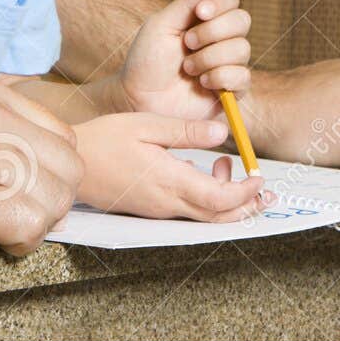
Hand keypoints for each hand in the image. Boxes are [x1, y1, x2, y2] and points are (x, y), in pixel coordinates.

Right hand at [0, 75, 84, 255]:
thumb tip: (32, 161)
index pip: (61, 136)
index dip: (49, 174)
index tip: (26, 193)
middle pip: (68, 168)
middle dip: (50, 200)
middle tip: (18, 218)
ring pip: (55, 200)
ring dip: (35, 224)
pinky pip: (28, 226)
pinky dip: (18, 244)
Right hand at [73, 113, 269, 219]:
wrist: (73, 163)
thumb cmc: (104, 139)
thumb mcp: (144, 125)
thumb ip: (185, 131)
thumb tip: (222, 132)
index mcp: (168, 180)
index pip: (220, 198)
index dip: (246, 192)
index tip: (259, 177)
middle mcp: (167, 201)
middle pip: (219, 216)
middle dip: (248, 205)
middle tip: (266, 192)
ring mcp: (159, 208)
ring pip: (205, 215)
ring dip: (227, 199)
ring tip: (228, 166)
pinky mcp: (151, 208)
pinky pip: (188, 210)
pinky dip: (206, 197)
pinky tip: (201, 170)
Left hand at [115, 0, 250, 119]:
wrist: (140, 98)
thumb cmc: (146, 60)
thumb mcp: (161, 25)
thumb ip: (187, 3)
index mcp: (204, 19)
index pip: (230, 0)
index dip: (220, 3)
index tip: (200, 12)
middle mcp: (220, 39)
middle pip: (242, 20)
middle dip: (213, 31)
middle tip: (188, 42)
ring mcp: (228, 64)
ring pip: (242, 49)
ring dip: (209, 57)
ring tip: (187, 68)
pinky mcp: (233, 91)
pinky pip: (243, 77)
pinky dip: (220, 77)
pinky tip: (202, 83)